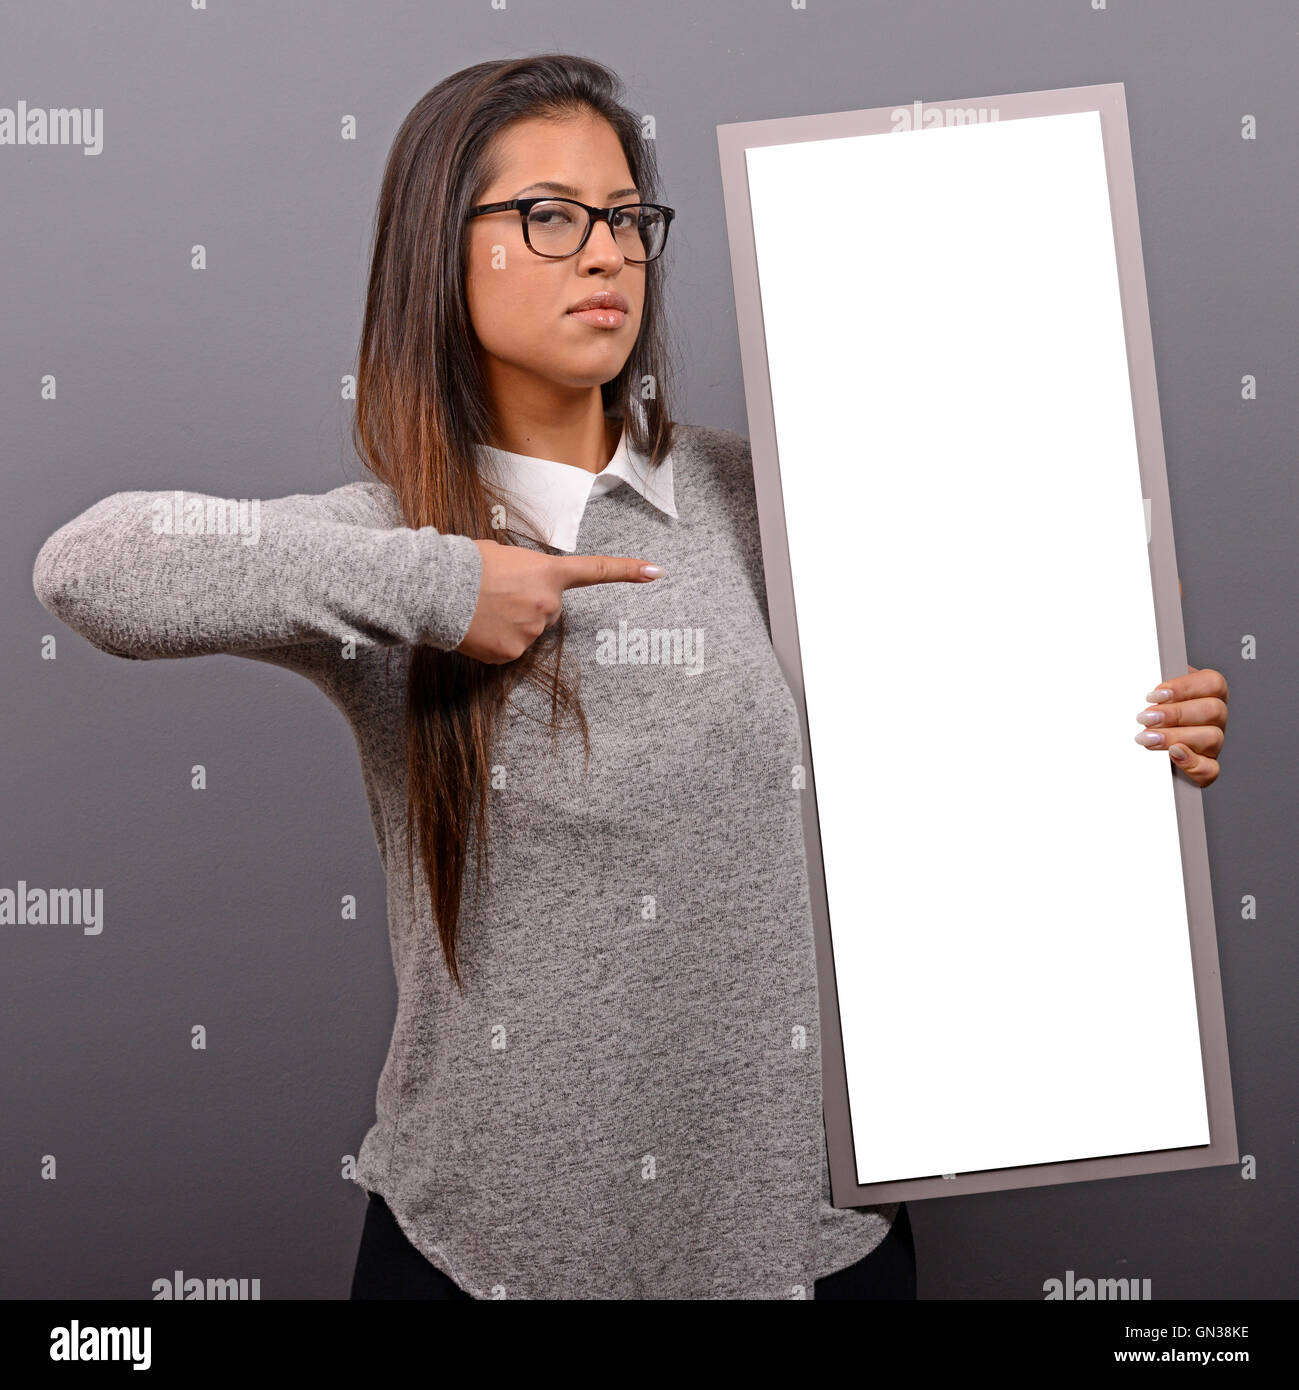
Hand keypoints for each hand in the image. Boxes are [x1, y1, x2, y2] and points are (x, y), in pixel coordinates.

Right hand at [455, 538, 664, 664]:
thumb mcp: (503, 556)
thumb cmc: (465, 564)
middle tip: (495, 592)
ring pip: (527, 631)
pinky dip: (494, 641)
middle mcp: (548, 605)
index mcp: (548, 573)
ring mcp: (531, 633)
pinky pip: (508, 649)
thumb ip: (526, 573)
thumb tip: (521, 592)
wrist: (435, 589)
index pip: (595, 571)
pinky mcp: (511, 654)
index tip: (657, 571)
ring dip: (508, 621)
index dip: (628, 570)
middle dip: (526, 603)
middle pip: (547, 610)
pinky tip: (476, 626)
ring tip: (481, 606)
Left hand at [1135, 664, 1228, 787]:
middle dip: (1175, 714)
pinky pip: (1210, 769)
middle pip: (1213, 710)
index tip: (1156, 693)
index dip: (1185, 687)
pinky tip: (1173, 754)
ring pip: (1211, 738)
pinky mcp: (1207, 766)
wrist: (1143, 738)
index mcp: (1208, 692)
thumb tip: (1145, 671)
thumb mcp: (1153, 689)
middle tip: (1146, 717)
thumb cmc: (1149, 709)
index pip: (1213, 683)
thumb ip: (1154, 677)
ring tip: (1147, 737)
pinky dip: (1192, 762)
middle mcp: (1216, 717)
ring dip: (1175, 736)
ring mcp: (1214, 742)